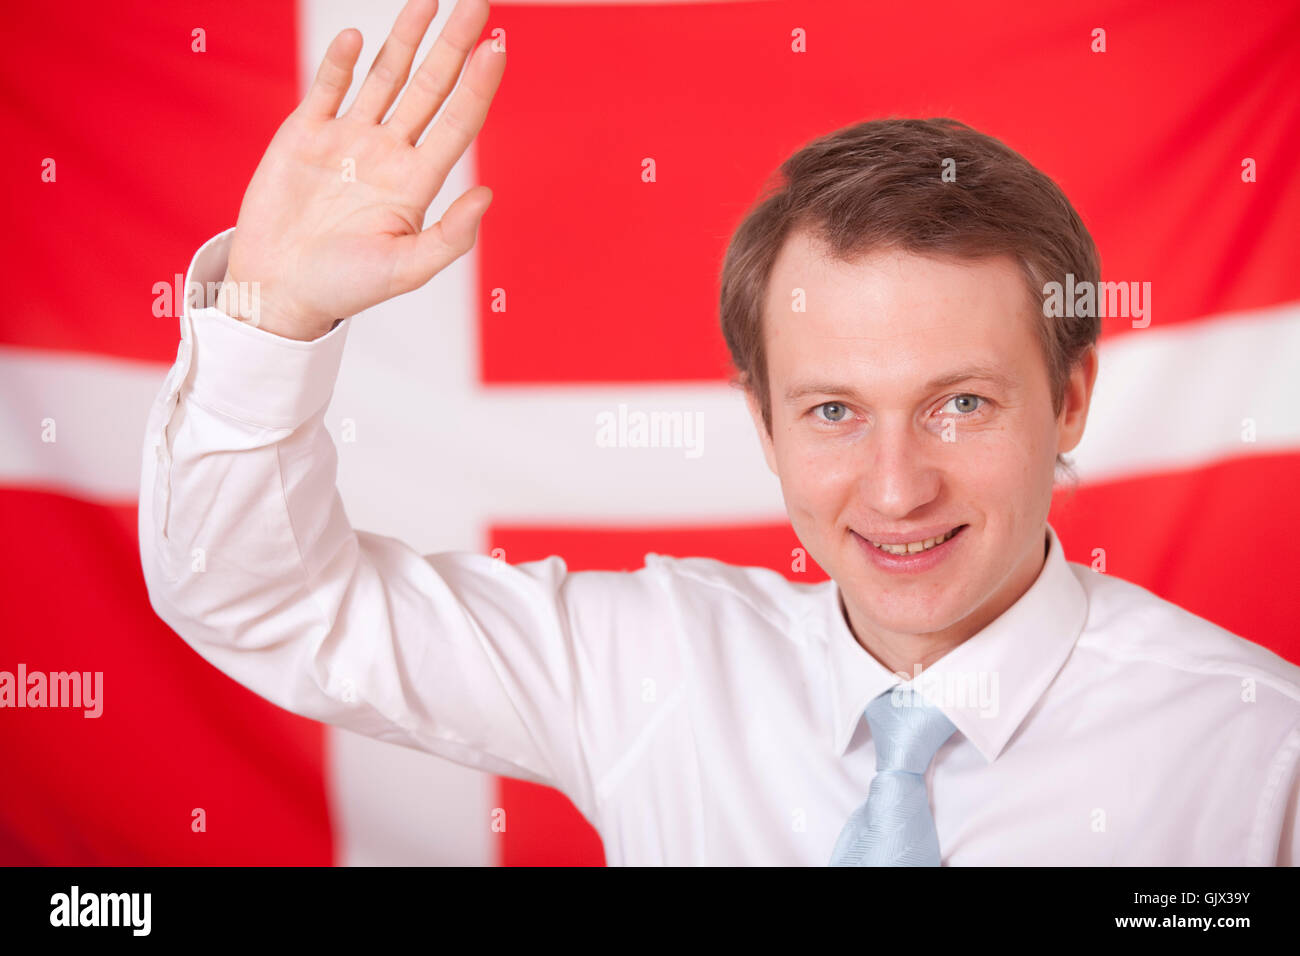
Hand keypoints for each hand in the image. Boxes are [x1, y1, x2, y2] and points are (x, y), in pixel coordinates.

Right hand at [217, 0, 504, 339]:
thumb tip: (487, 194)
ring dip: (405, 39)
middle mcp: (388, 153)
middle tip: (478, 3)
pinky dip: (341, 63)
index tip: (499, 47)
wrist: (278, 290)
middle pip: (429, 87)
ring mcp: (348, 139)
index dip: (480, 85)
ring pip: (385, 77)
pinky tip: (357, 39)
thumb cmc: (344, 288)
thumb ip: (450, 236)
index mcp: (416, 182)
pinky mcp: (305, 133)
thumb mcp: (406, 270)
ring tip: (429, 2)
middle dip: (453, 45)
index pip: (458, 122)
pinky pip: (328, 87)